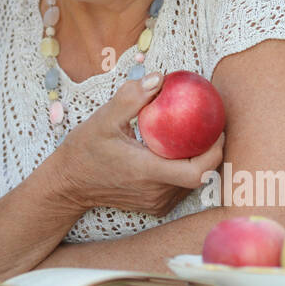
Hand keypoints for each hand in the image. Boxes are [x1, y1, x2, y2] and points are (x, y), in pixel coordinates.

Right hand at [50, 75, 225, 217]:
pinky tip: (180, 151)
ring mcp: (157, 203)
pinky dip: (186, 170)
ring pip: (193, 184)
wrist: (68, 184)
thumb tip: (160, 78)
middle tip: (211, 125)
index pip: (197, 171)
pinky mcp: (155, 207)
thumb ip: (131, 98)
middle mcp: (156, 192)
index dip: (214, 152)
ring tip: (199, 135)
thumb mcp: (102, 119)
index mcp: (147, 172)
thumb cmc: (83, 150)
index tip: (217, 129)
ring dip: (199, 161)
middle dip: (211, 151)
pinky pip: (181, 189)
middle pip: (200, 176)